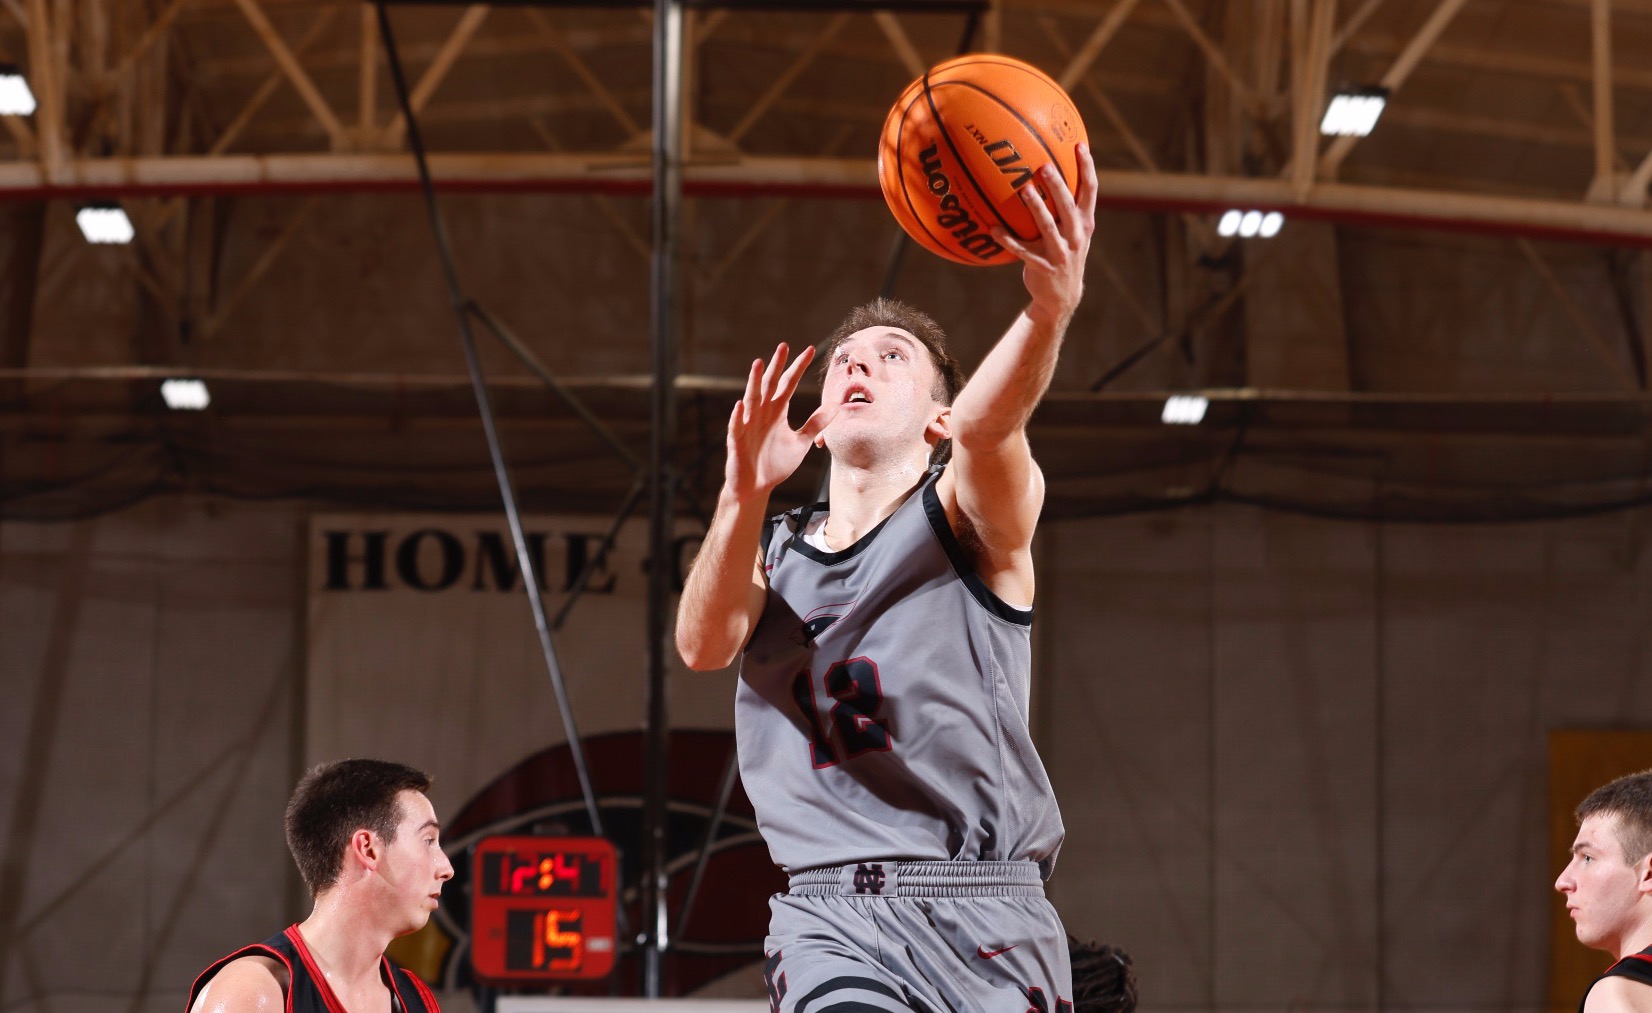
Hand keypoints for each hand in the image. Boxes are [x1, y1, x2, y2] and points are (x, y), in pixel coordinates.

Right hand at [724, 343, 838, 500]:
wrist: (756, 487)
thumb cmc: (775, 463)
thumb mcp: (801, 443)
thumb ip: (816, 424)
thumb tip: (835, 407)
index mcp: (777, 412)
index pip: (788, 384)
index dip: (798, 368)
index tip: (810, 350)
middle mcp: (762, 413)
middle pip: (769, 385)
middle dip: (777, 366)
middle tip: (784, 346)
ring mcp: (748, 425)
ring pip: (752, 399)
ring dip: (754, 382)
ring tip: (758, 364)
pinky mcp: (737, 441)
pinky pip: (736, 426)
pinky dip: (738, 416)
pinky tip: (741, 404)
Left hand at [995, 142, 1096, 327]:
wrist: (1061, 296)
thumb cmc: (1062, 254)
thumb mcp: (1072, 233)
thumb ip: (1066, 208)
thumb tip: (1049, 173)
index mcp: (1084, 223)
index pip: (1090, 190)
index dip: (1087, 168)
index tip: (1079, 145)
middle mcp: (1075, 236)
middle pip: (1068, 205)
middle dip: (1058, 185)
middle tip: (1044, 166)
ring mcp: (1060, 253)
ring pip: (1047, 226)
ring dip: (1035, 207)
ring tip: (1024, 190)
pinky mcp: (1042, 267)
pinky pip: (1021, 250)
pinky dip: (1006, 240)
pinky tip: (992, 229)